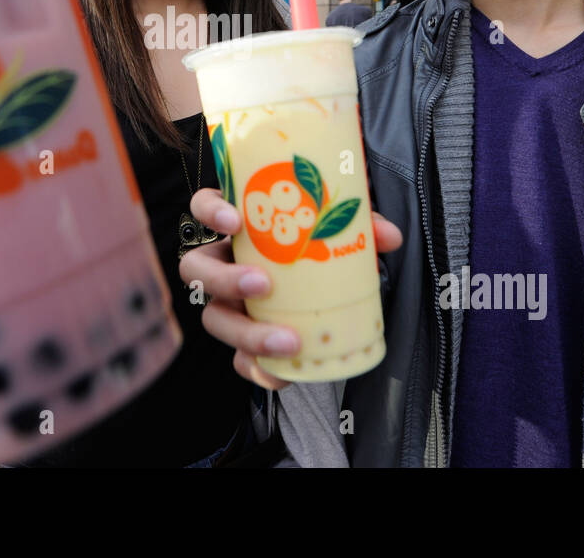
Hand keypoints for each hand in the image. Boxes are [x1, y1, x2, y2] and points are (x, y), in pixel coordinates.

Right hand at [179, 187, 402, 389]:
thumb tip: (389, 236)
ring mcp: (228, 304)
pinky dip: (258, 369)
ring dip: (245, 332)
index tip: (236, 221)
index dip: (210, 211)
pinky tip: (282, 376)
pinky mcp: (241, 341)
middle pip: (194, 268)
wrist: (330, 293)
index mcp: (239, 228)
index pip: (203, 207)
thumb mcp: (338, 231)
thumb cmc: (319, 248)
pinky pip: (238, 360)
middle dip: (223, 278)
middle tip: (262, 284)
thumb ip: (359, 226)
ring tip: (288, 340)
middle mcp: (224, 264)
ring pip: (213, 318)